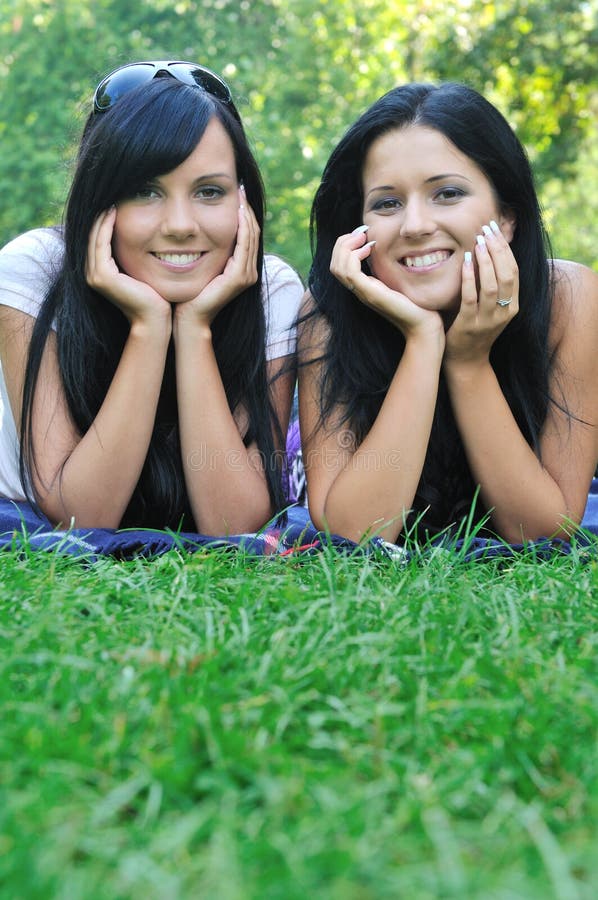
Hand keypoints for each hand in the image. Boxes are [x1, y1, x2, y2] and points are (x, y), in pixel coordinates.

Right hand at [86, 207, 171, 327]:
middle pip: (91, 235)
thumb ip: (135, 254)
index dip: (102, 219)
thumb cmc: (154, 297)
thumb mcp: (141, 269)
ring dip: (101, 216)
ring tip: (110, 198)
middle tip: (109, 193)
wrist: (155, 319)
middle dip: (99, 214)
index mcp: (99, 272)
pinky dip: (106, 226)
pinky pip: (101, 244)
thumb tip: (142, 236)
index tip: (113, 199)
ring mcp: (94, 276)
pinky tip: (114, 211)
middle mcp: (91, 274)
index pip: (96, 239)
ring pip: (94, 237)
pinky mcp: (102, 277)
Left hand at [174, 187, 259, 326]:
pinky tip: (237, 212)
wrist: (188, 318)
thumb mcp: (201, 266)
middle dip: (247, 209)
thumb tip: (199, 231)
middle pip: (253, 233)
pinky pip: (244, 246)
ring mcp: (246, 276)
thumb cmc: (189, 294)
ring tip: (240, 194)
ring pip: (251, 236)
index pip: (248, 235)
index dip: (244, 214)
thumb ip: (207, 251)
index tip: (236, 194)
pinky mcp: (239, 278)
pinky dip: (242, 227)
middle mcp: (249, 273)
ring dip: (246, 214)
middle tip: (240, 187)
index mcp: (242, 269)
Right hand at [331, 226, 443, 339]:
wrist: (422, 325)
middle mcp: (359, 290)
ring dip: (347, 247)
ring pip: (337, 267)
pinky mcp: (370, 294)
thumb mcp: (397, 280)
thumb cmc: (415, 303)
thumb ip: (388, 268)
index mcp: (363, 286)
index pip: (338, 265)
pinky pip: (350, 273)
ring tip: (363, 237)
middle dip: (342, 243)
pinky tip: (369, 248)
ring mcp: (363, 293)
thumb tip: (385, 249)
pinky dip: (355, 256)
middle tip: (360, 232)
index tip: (362, 234)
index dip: (344, 246)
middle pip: (334, 265)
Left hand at [445, 221, 518, 365]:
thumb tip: (487, 251)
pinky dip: (470, 277)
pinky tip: (466, 261)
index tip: (494, 229)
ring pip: (493, 285)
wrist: (466, 362)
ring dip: (486, 260)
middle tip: (486, 229)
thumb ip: (491, 284)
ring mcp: (488, 320)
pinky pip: (472, 298)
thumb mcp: (491, 307)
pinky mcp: (470, 325)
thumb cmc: (475, 329)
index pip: (514, 271)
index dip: (505, 248)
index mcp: (513, 305)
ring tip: (478, 242)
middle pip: (507, 274)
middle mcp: (505, 312)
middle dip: (498, 249)